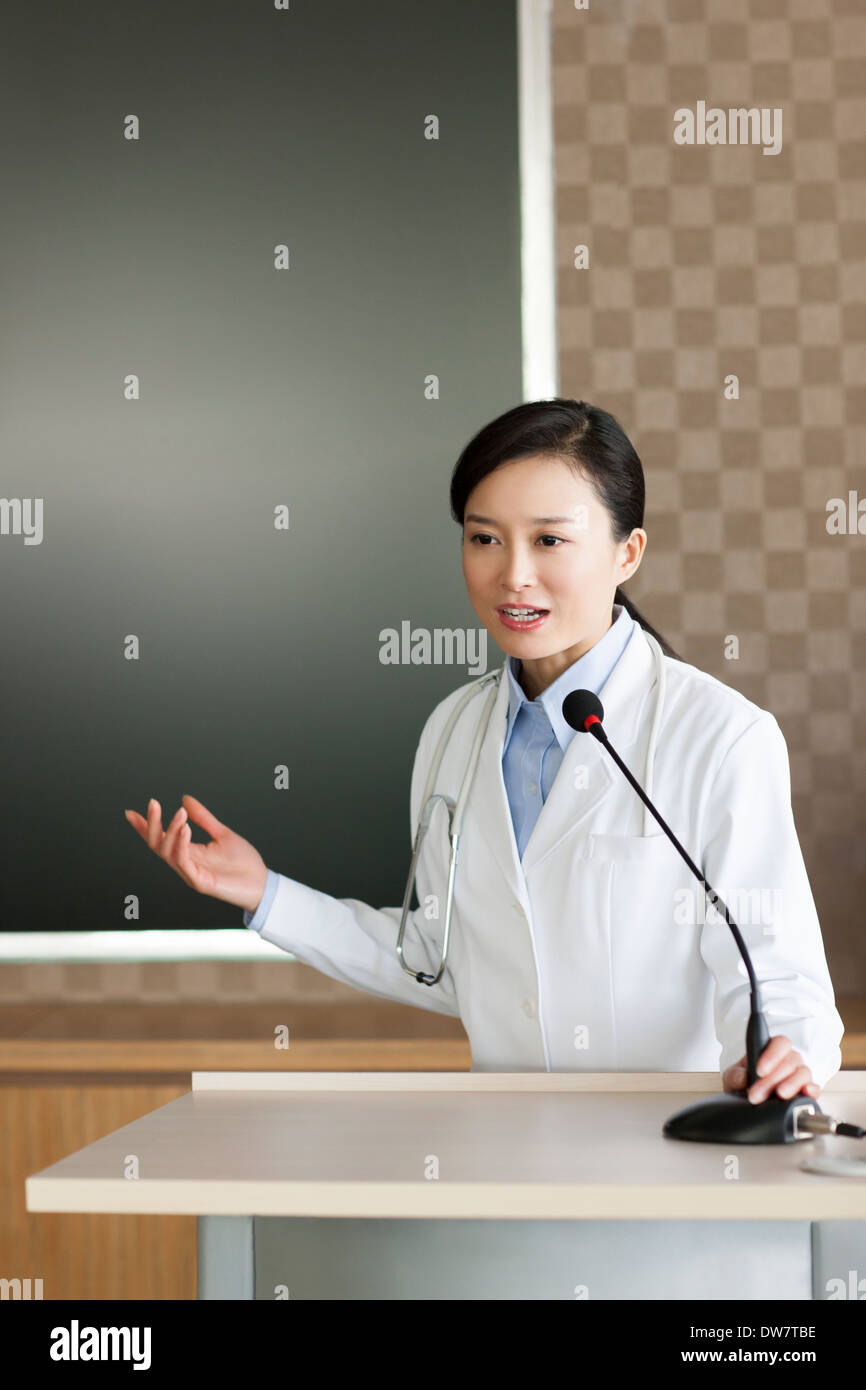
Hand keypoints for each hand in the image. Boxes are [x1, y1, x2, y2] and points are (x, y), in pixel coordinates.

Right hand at [124, 795, 268, 914]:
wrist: (262, 884)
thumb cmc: (244, 863)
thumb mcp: (222, 834)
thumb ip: (204, 818)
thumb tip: (185, 799)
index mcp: (189, 852)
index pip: (160, 839)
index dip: (144, 827)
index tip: (130, 812)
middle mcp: (185, 863)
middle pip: (157, 845)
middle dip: (151, 825)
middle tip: (153, 803)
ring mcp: (191, 874)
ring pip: (167, 853)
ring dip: (170, 831)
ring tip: (179, 814)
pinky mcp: (200, 882)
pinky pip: (184, 863)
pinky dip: (181, 845)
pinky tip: (185, 828)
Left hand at [722, 1034, 820, 1104]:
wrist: (748, 1103)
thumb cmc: (743, 1084)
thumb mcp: (732, 1078)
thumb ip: (734, 1075)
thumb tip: (743, 1078)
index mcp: (771, 1050)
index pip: (780, 1043)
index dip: (772, 1055)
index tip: (759, 1070)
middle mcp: (788, 1060)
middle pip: (790, 1061)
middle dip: (773, 1078)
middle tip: (757, 1094)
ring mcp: (799, 1075)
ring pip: (803, 1073)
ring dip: (791, 1084)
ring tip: (779, 1095)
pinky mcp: (806, 1092)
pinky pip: (814, 1088)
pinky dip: (812, 1090)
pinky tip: (806, 1093)